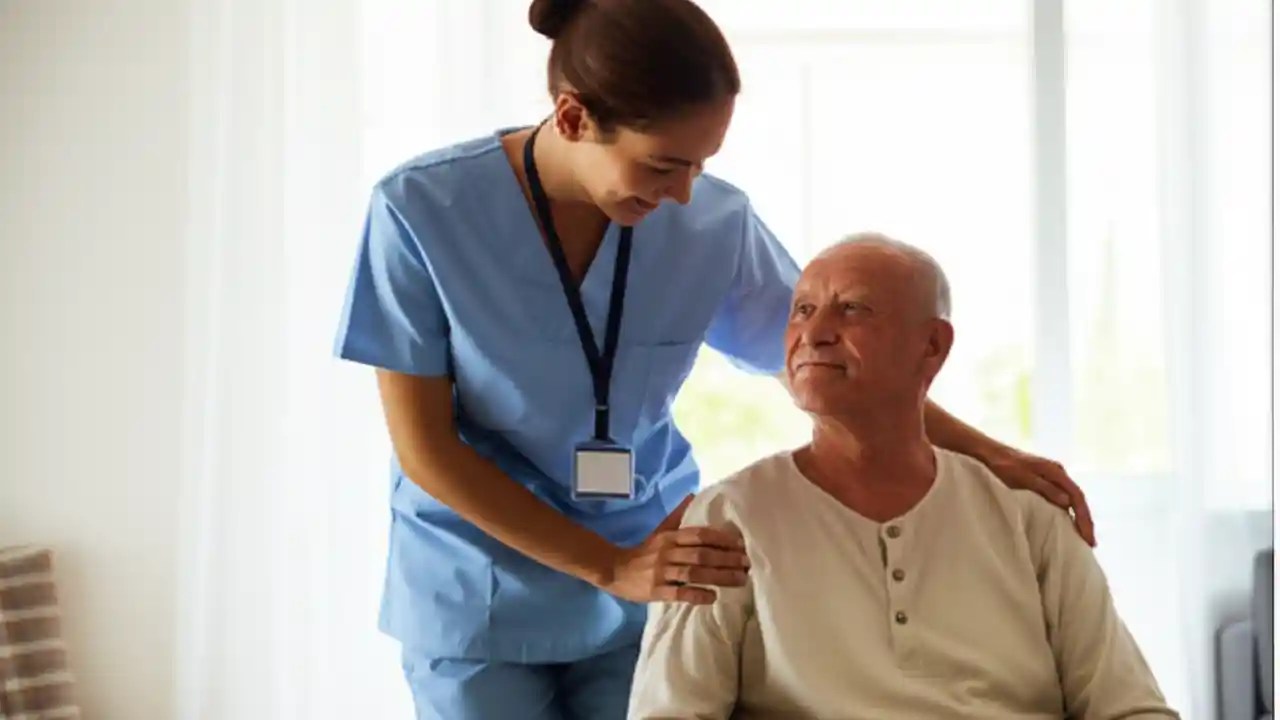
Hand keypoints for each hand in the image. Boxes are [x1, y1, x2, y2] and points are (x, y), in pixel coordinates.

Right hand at [602, 495, 750, 604]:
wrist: (615, 570)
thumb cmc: (644, 552)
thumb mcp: (660, 531)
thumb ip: (678, 515)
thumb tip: (693, 495)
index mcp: (670, 537)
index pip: (700, 535)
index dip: (722, 539)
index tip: (742, 545)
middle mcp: (668, 553)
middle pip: (701, 554)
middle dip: (727, 559)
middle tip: (747, 563)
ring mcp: (662, 573)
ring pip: (694, 573)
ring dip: (719, 577)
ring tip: (739, 580)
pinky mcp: (657, 591)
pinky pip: (680, 593)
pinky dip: (697, 595)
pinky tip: (713, 597)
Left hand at [983, 445, 1095, 546]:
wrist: (986, 453)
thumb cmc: (1001, 465)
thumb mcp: (1022, 477)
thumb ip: (1045, 488)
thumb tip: (1068, 502)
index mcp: (1055, 471)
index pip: (1077, 497)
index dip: (1084, 519)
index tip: (1087, 539)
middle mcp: (1057, 473)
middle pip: (1077, 500)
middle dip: (1084, 521)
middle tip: (1090, 545)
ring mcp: (1049, 476)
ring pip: (1069, 500)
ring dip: (1076, 518)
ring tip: (1081, 539)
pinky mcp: (1040, 481)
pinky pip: (1059, 499)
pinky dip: (1065, 513)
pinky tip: (1063, 525)